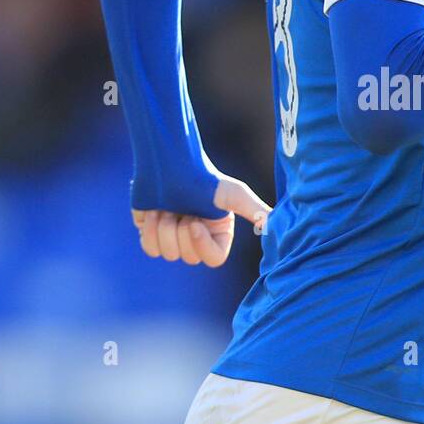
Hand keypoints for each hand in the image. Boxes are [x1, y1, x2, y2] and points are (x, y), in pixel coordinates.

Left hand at [131, 174, 271, 267]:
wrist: (168, 163)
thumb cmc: (204, 177)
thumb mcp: (235, 195)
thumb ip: (256, 212)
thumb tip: (273, 226)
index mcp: (218, 232)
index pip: (214, 259)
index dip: (202, 245)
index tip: (193, 224)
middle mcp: (198, 237)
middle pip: (189, 257)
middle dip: (182, 231)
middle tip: (182, 209)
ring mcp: (174, 236)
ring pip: (168, 254)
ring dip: (164, 229)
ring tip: (167, 208)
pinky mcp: (153, 233)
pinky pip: (150, 249)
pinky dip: (150, 231)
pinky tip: (153, 213)